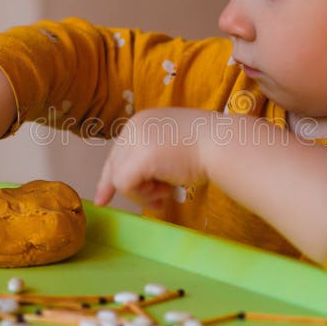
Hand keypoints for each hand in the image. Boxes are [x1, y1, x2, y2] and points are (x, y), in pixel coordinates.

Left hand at [94, 108, 212, 207]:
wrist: (221, 144)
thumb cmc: (207, 146)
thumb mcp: (172, 144)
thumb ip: (153, 155)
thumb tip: (138, 180)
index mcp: (142, 120)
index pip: (119, 151)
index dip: (111, 175)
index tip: (105, 196)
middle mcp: (134, 126)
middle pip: (115, 165)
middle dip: (130, 189)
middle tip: (152, 204)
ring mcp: (135, 141)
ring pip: (119, 178)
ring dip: (142, 193)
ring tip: (166, 193)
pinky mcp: (138, 159)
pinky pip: (124, 185)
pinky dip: (141, 196)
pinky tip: (163, 194)